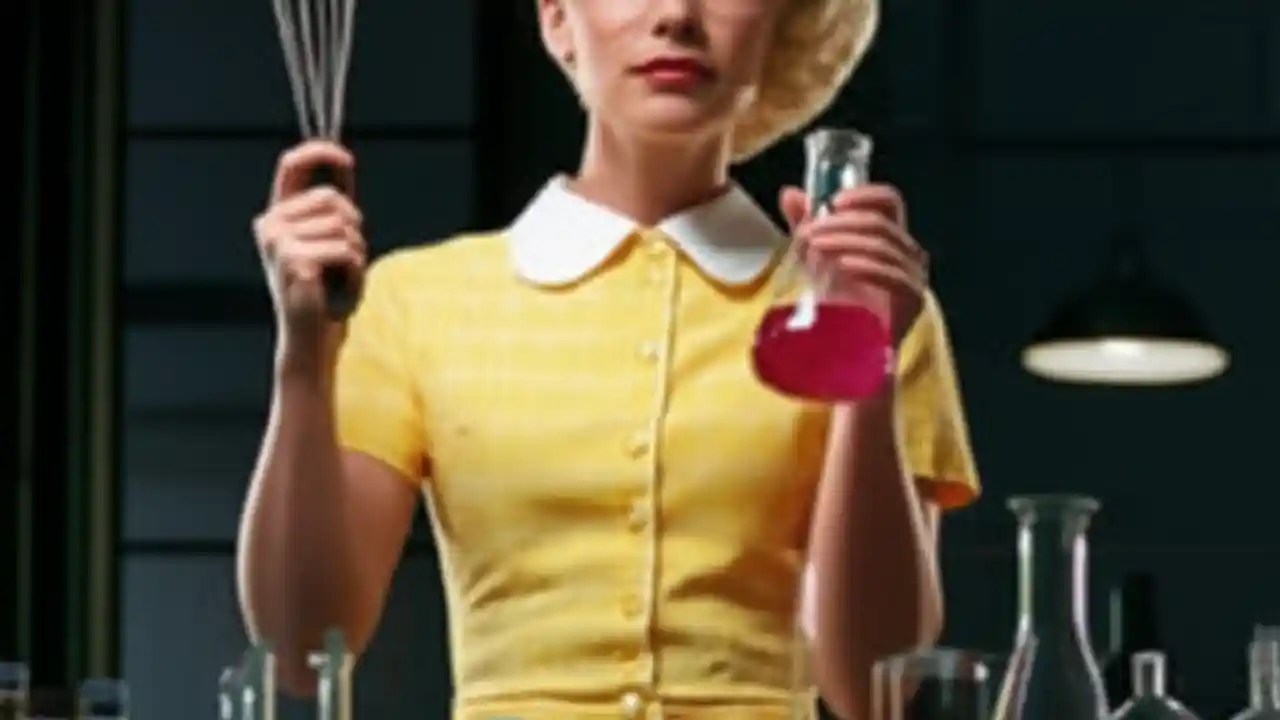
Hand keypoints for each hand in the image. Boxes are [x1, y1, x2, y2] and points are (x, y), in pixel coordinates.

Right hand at [253, 141, 365, 361]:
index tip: (345, 157)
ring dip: (357, 255)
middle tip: (345, 260)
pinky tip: (343, 290)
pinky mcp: (294, 261)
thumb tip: (343, 161)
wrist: (312, 337)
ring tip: (341, 279)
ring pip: (345, 227)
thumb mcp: (328, 241)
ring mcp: (279, 243)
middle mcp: (270, 224)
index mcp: (277, 215)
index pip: (292, 165)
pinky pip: (347, 252)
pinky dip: (357, 273)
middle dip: (354, 228)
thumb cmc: (325, 291)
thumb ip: (332, 207)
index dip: (320, 152)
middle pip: (333, 199)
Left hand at [779, 183, 927, 346]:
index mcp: (888, 237)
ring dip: (845, 242)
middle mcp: (906, 252)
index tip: (833, 202)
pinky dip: (866, 266)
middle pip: (880, 223)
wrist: (849, 352)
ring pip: (883, 245)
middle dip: (840, 224)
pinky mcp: (912, 301)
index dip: (864, 194)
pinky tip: (843, 266)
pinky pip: (894, 275)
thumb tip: (789, 194)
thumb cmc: (838, 304)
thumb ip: (807, 227)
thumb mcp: (816, 259)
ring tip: (815, 249)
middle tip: (808, 234)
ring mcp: (913, 276)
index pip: (889, 201)